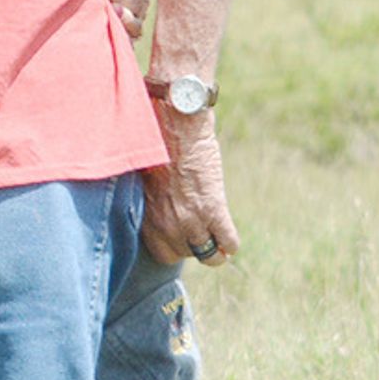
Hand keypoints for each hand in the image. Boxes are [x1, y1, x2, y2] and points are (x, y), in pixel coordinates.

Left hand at [103, 0, 150, 39]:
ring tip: (110, 5)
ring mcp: (136, 22)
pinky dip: (124, 24)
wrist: (88, 22)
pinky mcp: (131, 37)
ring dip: (123, 9)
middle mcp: (140, 6)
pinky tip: (114, 18)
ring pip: (136, 16)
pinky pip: (133, 31)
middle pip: (138, 0)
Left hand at [140, 113, 238, 265]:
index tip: (180, 235)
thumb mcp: (146, 179)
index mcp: (147, 216)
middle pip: (184, 255)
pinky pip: (229, 242)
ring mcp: (191, 219)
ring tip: (218, 235)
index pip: (162, 253)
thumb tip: (159, 207)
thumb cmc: (156, 144)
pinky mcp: (213, 209)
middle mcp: (167, 224)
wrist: (175, 124)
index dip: (174, 244)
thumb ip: (153, 201)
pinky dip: (231, 242)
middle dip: (192, 245)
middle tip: (199, 230)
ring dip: (215, 247)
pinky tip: (228, 232)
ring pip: (209, 255)